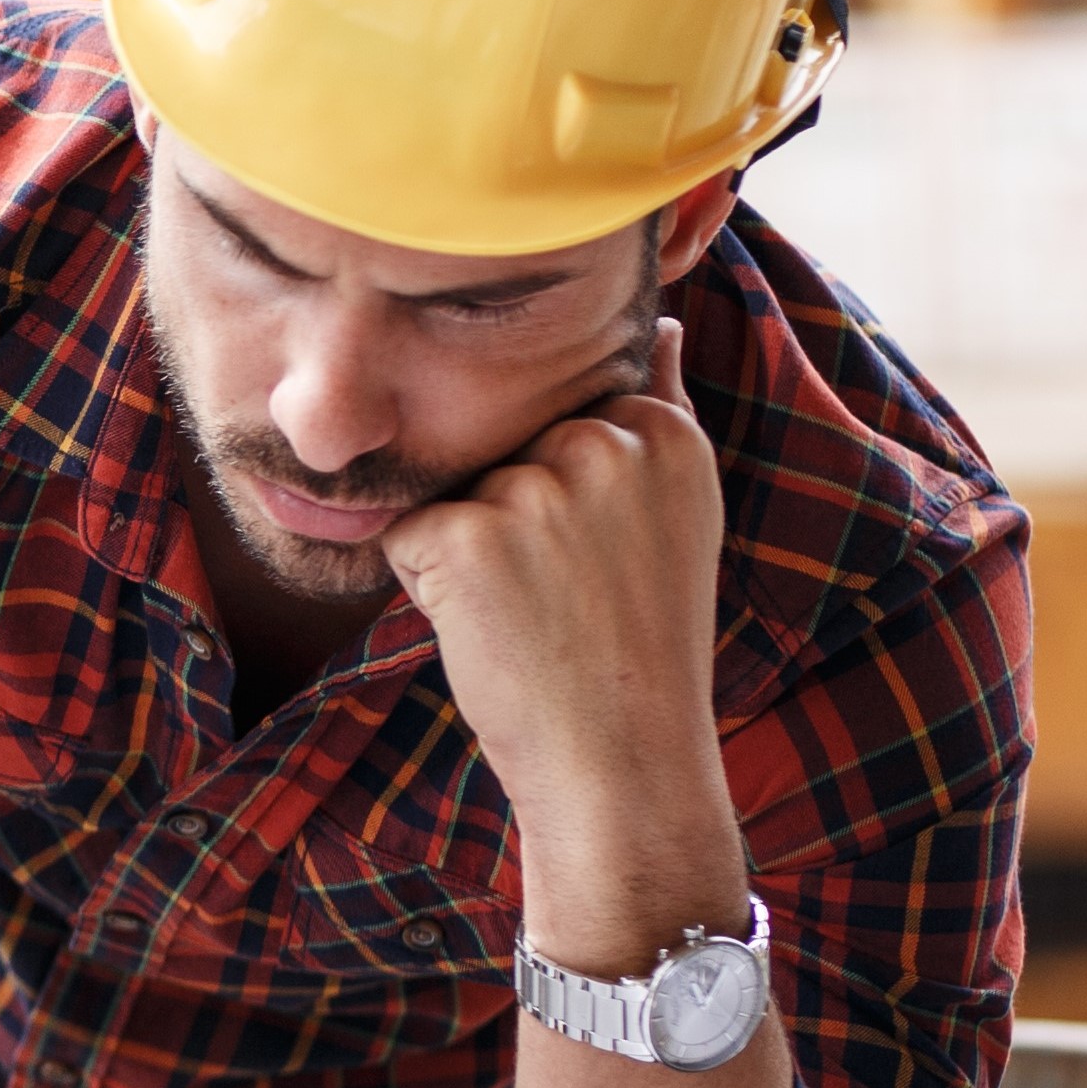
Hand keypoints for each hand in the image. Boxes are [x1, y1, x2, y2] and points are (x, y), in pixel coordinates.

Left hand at [379, 317, 750, 960]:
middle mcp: (605, 443)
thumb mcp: (679, 513)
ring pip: (453, 488)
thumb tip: (665, 323)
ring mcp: (536, 486)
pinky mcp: (468, 534)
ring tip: (534, 617)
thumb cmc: (640, 646)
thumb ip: (663, 408)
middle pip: (502, 447)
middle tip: (565, 598)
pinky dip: (426, 585)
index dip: (561, 497)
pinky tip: (491, 631)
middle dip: (510, 515)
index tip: (601, 563)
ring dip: (469, 552)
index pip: (561, 415)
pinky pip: (407, 534)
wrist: (623, 764)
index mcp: (663, 432)